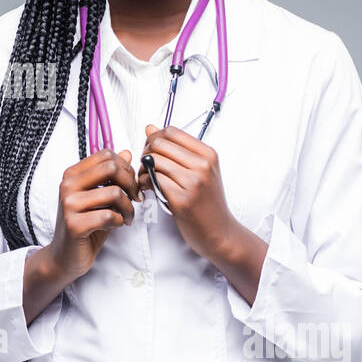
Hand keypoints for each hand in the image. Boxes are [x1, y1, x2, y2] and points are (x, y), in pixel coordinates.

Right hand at [47, 148, 141, 281]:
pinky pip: (109, 216)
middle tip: (135, 198)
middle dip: (131, 183)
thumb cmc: (85, 226)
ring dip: (128, 207)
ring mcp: (69, 205)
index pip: (106, 155)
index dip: (126, 168)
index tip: (132, 184)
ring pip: (114, 193)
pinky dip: (119, 221)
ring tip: (127, 217)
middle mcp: (68, 185)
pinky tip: (116, 226)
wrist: (65, 257)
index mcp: (73, 174)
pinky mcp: (74, 224)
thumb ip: (111, 176)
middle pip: (111, 168)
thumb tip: (126, 153)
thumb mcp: (100, 197)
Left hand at [138, 123, 237, 262]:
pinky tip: (149, 189)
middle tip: (145, 166)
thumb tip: (150, 128)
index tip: (151, 150)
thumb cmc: (207, 202)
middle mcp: (203, 165)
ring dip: (142, 170)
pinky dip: (144, 183)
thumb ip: (175, 150)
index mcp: (208, 154)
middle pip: (159, 144)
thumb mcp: (199, 171)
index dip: (154, 138)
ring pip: (153, 162)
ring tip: (146, 179)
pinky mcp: (182, 200)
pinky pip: (153, 181)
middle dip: (145, 153)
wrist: (220, 233)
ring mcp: (193, 183)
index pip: (171, 132)